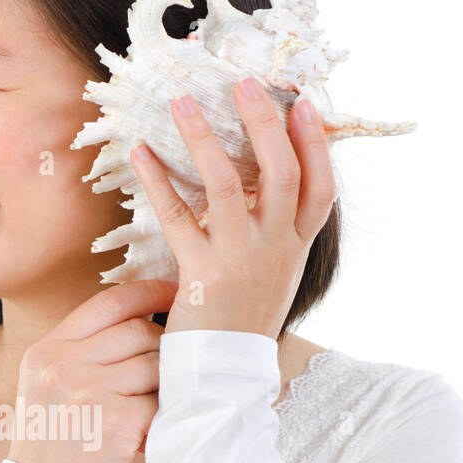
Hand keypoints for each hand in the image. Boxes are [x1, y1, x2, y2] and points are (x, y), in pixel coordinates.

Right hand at [7, 280, 177, 462]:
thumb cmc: (50, 446)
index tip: (173, 292)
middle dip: (163, 345)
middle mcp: (65, 364)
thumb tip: (139, 320)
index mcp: (48, 350)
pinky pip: (161, 404)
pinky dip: (161, 419)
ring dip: (163, 386)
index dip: (149, 291)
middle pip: (139, 330)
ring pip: (156, 365)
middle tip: (169, 366)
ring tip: (150, 409)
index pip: (108, 302)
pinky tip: (145, 435)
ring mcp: (91, 391)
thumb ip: (81, 351)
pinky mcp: (118, 422)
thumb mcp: (45, 387)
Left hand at [129, 80, 337, 340]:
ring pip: (226, 186)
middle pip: (281, 174)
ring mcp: (239, 261)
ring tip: (182, 102)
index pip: (321, 188)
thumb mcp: (274, 274)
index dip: (315, 145)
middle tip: (244, 84)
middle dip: (264, 123)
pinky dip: (158, 181)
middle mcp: (275, 250)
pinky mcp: (199, 276)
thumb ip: (277, 230)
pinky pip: (177, 218)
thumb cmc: (243, 318)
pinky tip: (141, 153)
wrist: (224, 378)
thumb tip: (265, 175)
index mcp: (297, 248)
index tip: (302, 104)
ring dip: (203, 138)